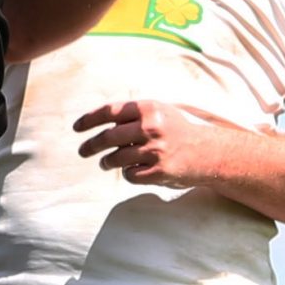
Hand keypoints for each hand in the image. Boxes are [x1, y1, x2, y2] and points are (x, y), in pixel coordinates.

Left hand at [71, 98, 224, 191]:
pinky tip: (131, 170)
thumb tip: (99, 122)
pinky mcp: (159, 171)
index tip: (76, 128)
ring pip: (116, 158)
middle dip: (91, 146)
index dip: (89, 120)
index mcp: (148, 109)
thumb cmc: (178, 131)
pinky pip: (130, 175)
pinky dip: (127, 173)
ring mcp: (155, 150)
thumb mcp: (159, 113)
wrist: (208, 152)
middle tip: (83, 151)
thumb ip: (132, 115)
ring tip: (105, 163)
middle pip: (108, 138)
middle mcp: (150, 127)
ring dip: (106, 162)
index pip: (109, 112)